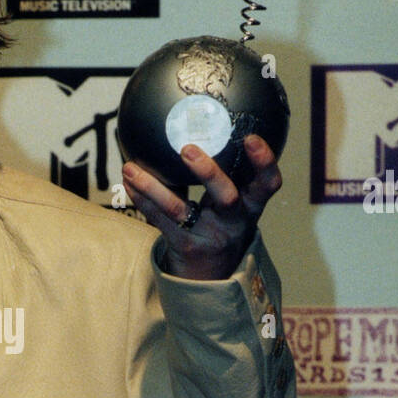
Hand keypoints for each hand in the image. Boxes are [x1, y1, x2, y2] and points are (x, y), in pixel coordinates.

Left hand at [121, 133, 281, 279]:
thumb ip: (228, 171)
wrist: (211, 274)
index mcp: (251, 206)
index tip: (251, 138)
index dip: (264, 162)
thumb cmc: (222, 223)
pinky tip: (129, 180)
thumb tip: (201, 122)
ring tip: (131, 168)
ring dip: (154, 187)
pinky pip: (160, 220)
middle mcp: (234, 222)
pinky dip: (142, 198)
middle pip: (227, 197)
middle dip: (209, 172)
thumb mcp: (234, 202)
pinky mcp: (184, 246)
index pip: (268, 184)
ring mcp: (208, 237)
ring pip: (181, 210)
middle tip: (187, 149)